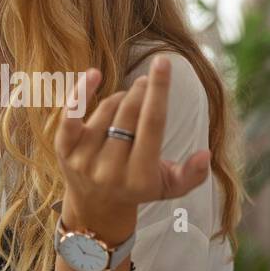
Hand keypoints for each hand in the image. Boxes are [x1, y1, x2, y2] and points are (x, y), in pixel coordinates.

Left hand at [54, 55, 211, 241]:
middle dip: (141, 89)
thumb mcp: (169, 187)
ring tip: (127, 104)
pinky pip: (71, 115)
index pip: (152, 125)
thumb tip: (205, 154)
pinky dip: (82, 92)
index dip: (159, 91)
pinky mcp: (64, 150)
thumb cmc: (138, 187)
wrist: (96, 208)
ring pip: (107, 109)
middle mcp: (110, 171)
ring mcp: (84, 160)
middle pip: (129, 113)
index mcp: (140, 177)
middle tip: (147, 80)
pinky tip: (94, 74)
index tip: (164, 62)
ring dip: (121, 98)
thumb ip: (192, 175)